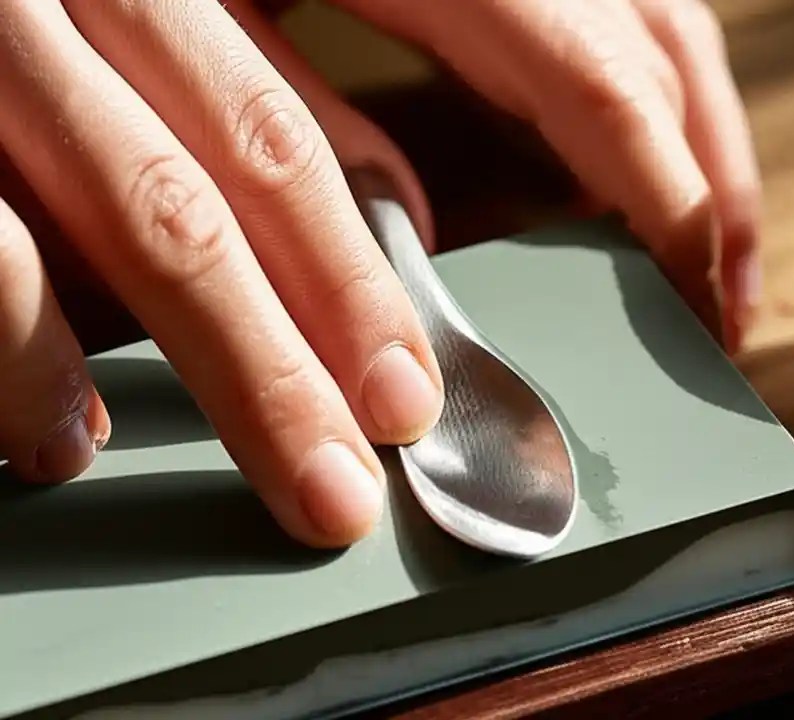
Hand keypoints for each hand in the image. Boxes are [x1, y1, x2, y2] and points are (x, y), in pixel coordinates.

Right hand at [0, 0, 443, 546]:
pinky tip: (52, 435)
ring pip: (72, 231)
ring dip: (181, 368)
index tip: (401, 389)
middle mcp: (31, 9)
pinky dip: (9, 358)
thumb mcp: (142, 10)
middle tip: (341, 485)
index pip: (267, 139)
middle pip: (184, 203)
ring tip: (259, 468)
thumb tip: (388, 207)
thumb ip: (253, 88)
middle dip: (279, 364)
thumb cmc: (36, 20)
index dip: (348, 278)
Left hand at [332, 0, 763, 349]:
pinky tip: (643, 163)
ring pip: (672, 36)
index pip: (607, 89)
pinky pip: (635, 18)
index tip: (699, 301)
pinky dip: (662, 103)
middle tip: (723, 313)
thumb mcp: (214, 15)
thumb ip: (300, 122)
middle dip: (712, 197)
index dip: (672, 203)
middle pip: (667, 65)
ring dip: (706, 150)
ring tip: (713, 256)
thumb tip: (405, 228)